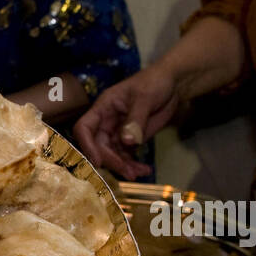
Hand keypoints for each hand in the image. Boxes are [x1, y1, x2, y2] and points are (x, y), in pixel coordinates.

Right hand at [75, 64, 180, 179]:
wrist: (171, 83)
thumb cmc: (154, 82)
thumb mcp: (145, 98)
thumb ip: (135, 120)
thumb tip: (127, 142)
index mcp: (103, 108)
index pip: (84, 128)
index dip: (87, 145)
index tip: (98, 161)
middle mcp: (106, 122)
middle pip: (99, 147)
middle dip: (112, 161)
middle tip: (128, 172)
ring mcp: (117, 132)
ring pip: (113, 155)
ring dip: (124, 166)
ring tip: (138, 173)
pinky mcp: (130, 139)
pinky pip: (127, 156)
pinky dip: (134, 165)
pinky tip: (144, 170)